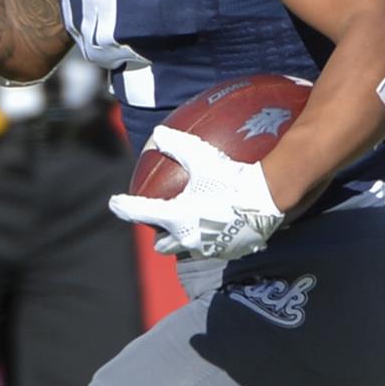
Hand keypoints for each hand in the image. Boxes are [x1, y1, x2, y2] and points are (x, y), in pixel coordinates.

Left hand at [107, 127, 285, 259]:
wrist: (269, 198)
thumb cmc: (233, 177)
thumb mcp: (203, 157)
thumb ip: (177, 145)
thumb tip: (158, 133)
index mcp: (175, 217)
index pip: (138, 213)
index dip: (122, 206)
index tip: (115, 202)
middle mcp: (187, 238)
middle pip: (161, 245)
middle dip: (158, 234)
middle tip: (160, 221)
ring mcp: (208, 248)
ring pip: (187, 248)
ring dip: (185, 238)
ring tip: (191, 225)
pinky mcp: (229, 252)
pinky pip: (213, 247)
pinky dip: (211, 238)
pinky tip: (220, 225)